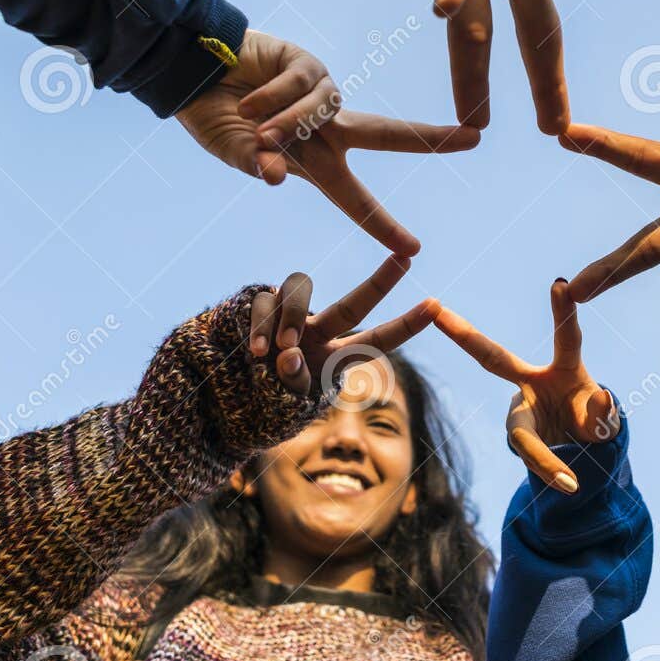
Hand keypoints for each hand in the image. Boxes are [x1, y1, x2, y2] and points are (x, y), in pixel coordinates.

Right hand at [176, 29, 478, 254]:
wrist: (190, 71)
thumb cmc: (214, 119)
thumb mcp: (235, 152)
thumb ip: (256, 165)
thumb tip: (277, 177)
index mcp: (315, 163)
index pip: (355, 199)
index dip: (383, 224)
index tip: (414, 249)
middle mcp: (327, 128)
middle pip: (388, 133)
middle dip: (430, 137)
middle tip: (475, 138)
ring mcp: (320, 92)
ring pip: (324, 111)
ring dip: (288, 122)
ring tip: (250, 122)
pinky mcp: (307, 61)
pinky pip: (302, 84)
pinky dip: (273, 97)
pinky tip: (247, 98)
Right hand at [248, 255, 438, 393]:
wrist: (222, 390)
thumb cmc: (262, 399)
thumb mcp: (284, 402)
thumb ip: (292, 382)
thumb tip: (287, 355)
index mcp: (334, 357)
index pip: (376, 341)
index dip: (406, 325)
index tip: (437, 304)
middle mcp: (319, 331)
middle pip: (353, 304)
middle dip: (381, 282)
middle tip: (406, 258)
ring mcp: (290, 316)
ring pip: (301, 298)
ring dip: (291, 325)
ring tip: (274, 356)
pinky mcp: (259, 304)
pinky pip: (265, 303)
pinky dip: (262, 329)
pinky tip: (255, 351)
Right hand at [435, 280, 615, 492]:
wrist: (579, 453)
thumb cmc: (593, 423)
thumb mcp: (606, 420)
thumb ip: (605, 412)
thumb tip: (604, 399)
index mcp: (564, 368)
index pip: (566, 337)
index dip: (563, 311)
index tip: (562, 282)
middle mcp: (530, 383)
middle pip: (491, 357)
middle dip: (462, 332)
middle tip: (435, 309)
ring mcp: (520, 409)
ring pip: (524, 435)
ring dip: (547, 458)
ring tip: (571, 483)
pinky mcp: (519, 437)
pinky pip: (534, 457)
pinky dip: (553, 471)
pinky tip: (569, 484)